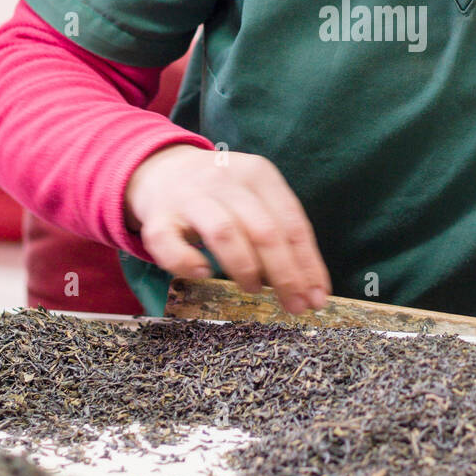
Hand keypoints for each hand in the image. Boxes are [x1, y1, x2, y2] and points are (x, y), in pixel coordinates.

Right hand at [124, 144, 331, 314]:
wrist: (163, 170)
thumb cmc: (221, 194)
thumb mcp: (256, 198)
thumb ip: (280, 232)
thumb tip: (310, 285)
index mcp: (258, 174)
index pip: (292, 221)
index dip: (308, 263)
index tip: (317, 296)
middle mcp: (225, 181)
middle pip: (263, 230)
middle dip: (285, 274)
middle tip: (295, 305)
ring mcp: (189, 197)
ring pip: (224, 232)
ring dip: (245, 267)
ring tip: (253, 289)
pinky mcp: (158, 216)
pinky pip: (169, 242)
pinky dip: (187, 261)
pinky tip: (204, 273)